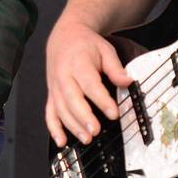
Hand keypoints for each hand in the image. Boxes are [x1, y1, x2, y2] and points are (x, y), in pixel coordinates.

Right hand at [44, 18, 132, 147]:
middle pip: (72, 99)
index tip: (114, 113)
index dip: (102, 100)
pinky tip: (61, 141)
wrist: (64, 36)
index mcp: (78, 63)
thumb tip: (128, 81)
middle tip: (95, 131)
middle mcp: (63, 76)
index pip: (90, 85)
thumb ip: (115, 68)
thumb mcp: (105, 50)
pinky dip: (54, 129)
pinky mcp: (51, 95)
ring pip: (61, 110)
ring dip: (72, 126)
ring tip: (86, 138)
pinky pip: (50, 114)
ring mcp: (55, 87)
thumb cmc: (86, 45)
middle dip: (83, 117)